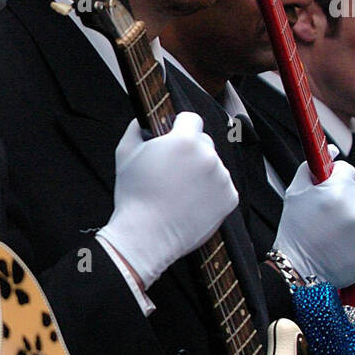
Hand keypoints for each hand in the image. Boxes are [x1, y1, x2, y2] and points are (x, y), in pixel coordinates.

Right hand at [96, 114, 237, 288]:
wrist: (146, 235)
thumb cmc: (134, 195)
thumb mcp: (125, 153)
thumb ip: (136, 128)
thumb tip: (143, 121)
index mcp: (185, 140)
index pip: (191, 119)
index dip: (179, 125)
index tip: (172, 135)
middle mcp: (208, 156)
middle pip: (204, 142)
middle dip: (190, 151)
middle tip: (172, 170)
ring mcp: (222, 178)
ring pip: (213, 166)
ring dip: (200, 173)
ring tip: (179, 191)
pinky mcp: (229, 199)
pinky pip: (222, 187)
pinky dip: (210, 193)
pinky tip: (190, 202)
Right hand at [273, 149, 354, 287]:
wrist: (299, 270)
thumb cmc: (294, 230)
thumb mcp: (294, 194)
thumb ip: (310, 167)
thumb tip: (332, 149)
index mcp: (335, 190)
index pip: (348, 170)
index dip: (336, 178)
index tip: (328, 189)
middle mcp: (354, 207)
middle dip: (348, 196)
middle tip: (330, 213)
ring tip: (336, 232)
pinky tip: (346, 243)